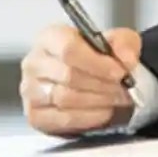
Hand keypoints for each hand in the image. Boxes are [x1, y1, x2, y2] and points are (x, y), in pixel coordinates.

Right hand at [20, 24, 141, 135]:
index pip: (69, 48)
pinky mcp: (35, 115)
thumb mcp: (118, 41)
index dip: (97, 63)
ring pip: (65, 98)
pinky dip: (89, 117)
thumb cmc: (98, 56)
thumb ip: (124, 44)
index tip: (119, 71)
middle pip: (68, 75)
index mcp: (50, 37)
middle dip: (101, 83)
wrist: (91, 78)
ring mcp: (31, 90)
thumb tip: (127, 59)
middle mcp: (35, 62)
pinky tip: (104, 111)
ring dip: (98, 100)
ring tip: (117, 98)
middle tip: (123, 88)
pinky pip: (63, 119)